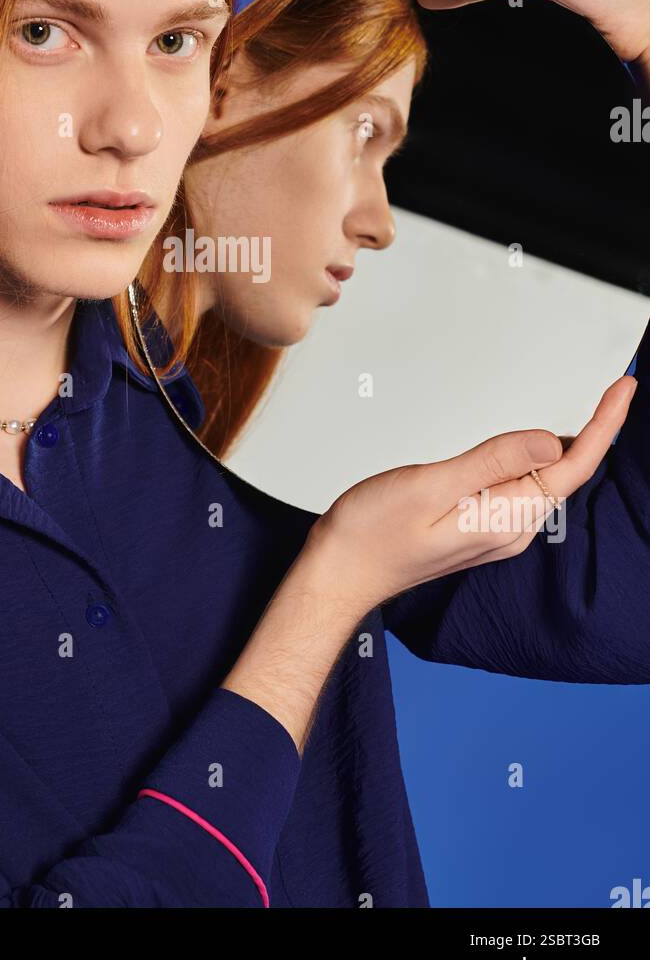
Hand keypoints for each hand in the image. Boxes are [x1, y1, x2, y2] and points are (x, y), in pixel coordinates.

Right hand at [304, 375, 635, 610]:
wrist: (338, 572)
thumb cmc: (371, 534)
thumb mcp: (430, 487)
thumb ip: (491, 462)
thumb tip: (548, 439)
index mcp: (505, 519)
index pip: (572, 467)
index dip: (603, 425)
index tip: (623, 389)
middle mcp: (508, 528)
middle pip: (566, 472)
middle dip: (594, 430)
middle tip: (613, 388)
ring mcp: (492, 528)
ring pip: (542, 478)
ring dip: (565, 441)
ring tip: (584, 404)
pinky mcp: (474, 523)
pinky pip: (517, 485)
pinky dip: (532, 455)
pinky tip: (529, 439)